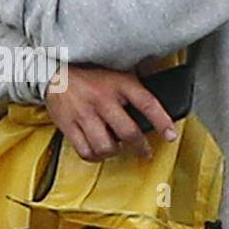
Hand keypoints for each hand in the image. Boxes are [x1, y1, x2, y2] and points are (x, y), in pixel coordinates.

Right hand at [45, 65, 176, 161]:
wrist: (56, 71)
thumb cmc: (93, 75)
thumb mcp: (120, 74)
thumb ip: (137, 89)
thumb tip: (163, 100)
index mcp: (121, 84)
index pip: (147, 103)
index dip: (162, 121)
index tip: (171, 135)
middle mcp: (103, 99)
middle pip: (128, 132)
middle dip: (140, 147)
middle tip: (146, 152)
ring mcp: (84, 114)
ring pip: (105, 146)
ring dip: (115, 152)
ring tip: (118, 148)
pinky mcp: (68, 125)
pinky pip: (84, 151)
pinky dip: (95, 157)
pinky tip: (99, 152)